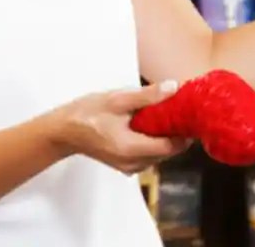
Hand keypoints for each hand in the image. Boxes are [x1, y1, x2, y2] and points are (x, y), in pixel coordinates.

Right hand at [46, 81, 191, 173]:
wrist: (63, 131)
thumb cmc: (87, 114)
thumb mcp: (117, 100)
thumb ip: (147, 96)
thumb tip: (174, 87)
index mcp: (132, 149)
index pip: (171, 147)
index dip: (185, 132)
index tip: (191, 115)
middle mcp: (133, 164)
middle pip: (167, 152)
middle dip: (176, 133)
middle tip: (180, 110)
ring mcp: (129, 167)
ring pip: (159, 155)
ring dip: (165, 137)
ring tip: (166, 115)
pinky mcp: (125, 165)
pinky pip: (148, 156)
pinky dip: (154, 142)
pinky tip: (151, 125)